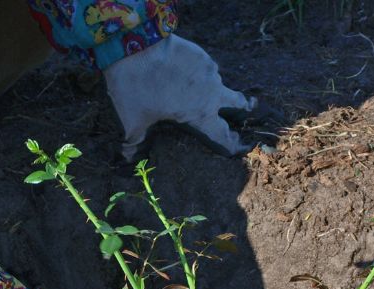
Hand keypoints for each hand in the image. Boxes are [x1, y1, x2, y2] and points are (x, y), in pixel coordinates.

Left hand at [103, 34, 257, 161]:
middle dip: (241, 108)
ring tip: (195, 88)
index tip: (238, 146)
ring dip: (210, 87)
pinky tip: (184, 72)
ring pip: (217, 82)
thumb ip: (134, 141)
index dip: (230, 143)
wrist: (134, 48)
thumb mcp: (132, 120)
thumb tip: (127, 156)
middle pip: (236, 102)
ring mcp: (208, 70)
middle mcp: (211, 92)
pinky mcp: (200, 53)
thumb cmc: (135, 89)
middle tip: (245, 109)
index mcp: (199, 114)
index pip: (221, 134)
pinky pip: (204, 66)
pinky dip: (197, 72)